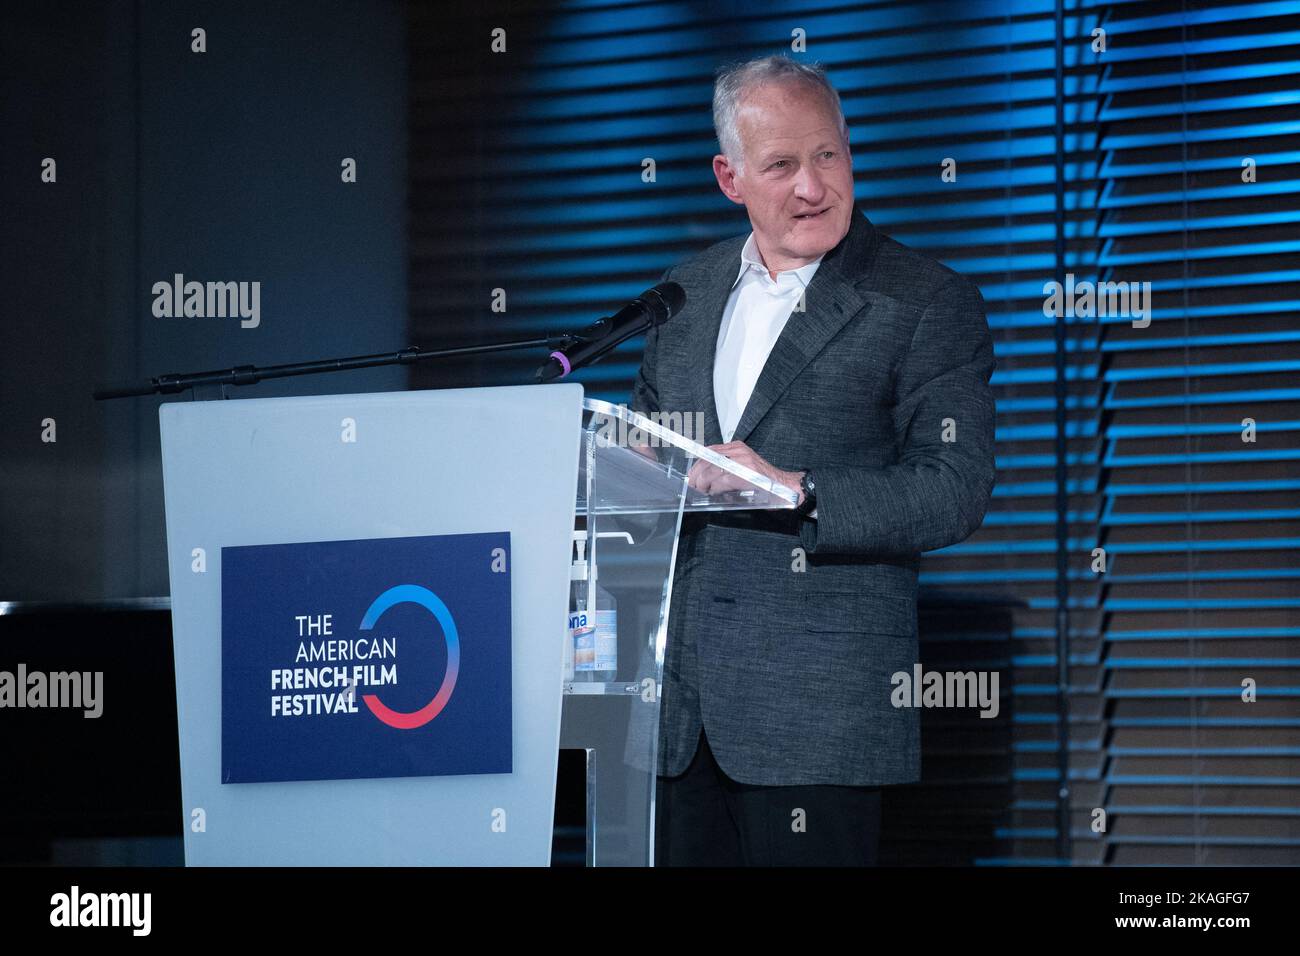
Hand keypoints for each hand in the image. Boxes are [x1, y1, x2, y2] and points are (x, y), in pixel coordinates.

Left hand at [687, 441, 804, 503]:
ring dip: (703, 482)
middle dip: (696, 474)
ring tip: (701, 491)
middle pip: (708, 459)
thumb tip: (706, 479)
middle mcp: (739, 451)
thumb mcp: (743, 468)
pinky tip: (712, 493)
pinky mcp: (746, 473)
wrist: (786, 486)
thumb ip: (727, 468)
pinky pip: (723, 479)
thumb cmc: (765, 481)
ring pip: (712, 469)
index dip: (697, 464)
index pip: (710, 451)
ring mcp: (743, 461)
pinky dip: (714, 488)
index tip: (691, 475)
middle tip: (693, 486)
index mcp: (737, 448)